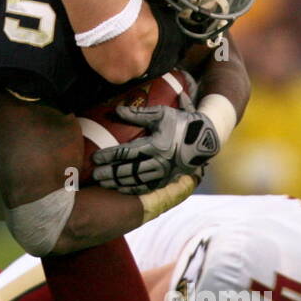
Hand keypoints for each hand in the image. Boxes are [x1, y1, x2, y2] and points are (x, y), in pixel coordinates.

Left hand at [91, 105, 219, 193]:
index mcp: (156, 145)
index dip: (109, 156)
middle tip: (94, 175)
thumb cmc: (182, 122)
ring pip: (137, 182)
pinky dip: (133, 190)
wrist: (206, 139)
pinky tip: (122, 190)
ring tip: (103, 183)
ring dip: (119, 183)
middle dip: (110, 173)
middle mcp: (160, 162)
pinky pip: (148, 188)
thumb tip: (117, 111)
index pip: (127, 153)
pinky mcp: (168, 179)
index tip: (95, 158)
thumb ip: (138, 114)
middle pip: (129, 171)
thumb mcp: (161, 114)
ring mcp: (165, 173)